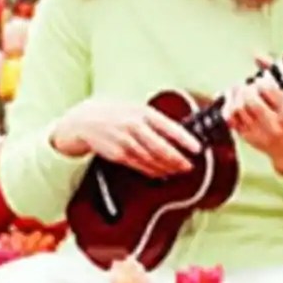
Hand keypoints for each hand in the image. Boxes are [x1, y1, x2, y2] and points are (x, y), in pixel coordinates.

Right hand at [51, 99, 202, 178]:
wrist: (84, 120)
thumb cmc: (114, 113)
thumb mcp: (135, 108)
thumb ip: (154, 119)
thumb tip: (178, 133)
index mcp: (142, 112)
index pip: (169, 127)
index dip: (185, 140)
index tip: (197, 148)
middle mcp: (134, 126)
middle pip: (161, 148)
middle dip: (178, 159)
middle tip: (189, 165)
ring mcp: (125, 142)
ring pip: (152, 160)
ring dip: (167, 168)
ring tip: (178, 170)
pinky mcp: (118, 155)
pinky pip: (140, 166)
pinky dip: (153, 172)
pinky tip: (161, 173)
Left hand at [223, 55, 282, 174]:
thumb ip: (273, 75)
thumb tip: (258, 55)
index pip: (268, 89)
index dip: (260, 81)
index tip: (260, 80)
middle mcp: (273, 123)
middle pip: (250, 100)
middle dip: (244, 88)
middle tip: (245, 85)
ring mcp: (258, 132)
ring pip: (238, 110)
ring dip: (234, 95)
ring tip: (237, 90)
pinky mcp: (247, 137)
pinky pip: (230, 120)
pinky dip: (228, 107)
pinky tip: (231, 102)